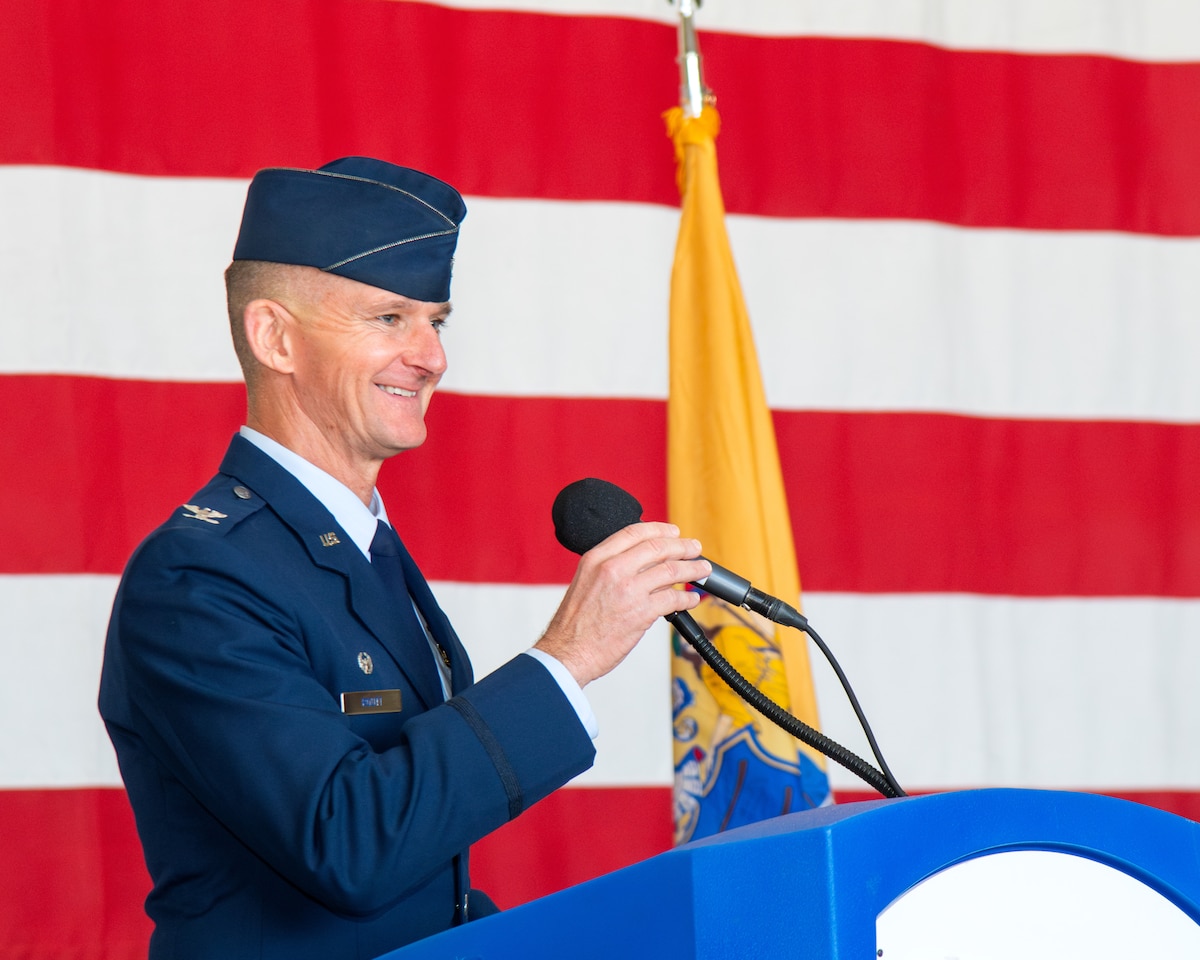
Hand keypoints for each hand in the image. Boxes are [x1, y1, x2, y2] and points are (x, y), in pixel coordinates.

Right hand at [535, 522, 711, 686]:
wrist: (567, 653)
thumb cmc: (574, 624)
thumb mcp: (586, 583)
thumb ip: (612, 569)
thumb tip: (650, 566)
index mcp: (596, 559)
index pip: (634, 533)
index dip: (659, 529)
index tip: (673, 532)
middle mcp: (612, 569)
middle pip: (657, 547)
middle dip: (682, 546)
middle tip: (695, 548)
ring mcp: (628, 590)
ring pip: (671, 571)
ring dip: (692, 569)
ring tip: (703, 570)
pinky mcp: (641, 612)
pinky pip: (673, 599)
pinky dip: (687, 598)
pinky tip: (691, 599)